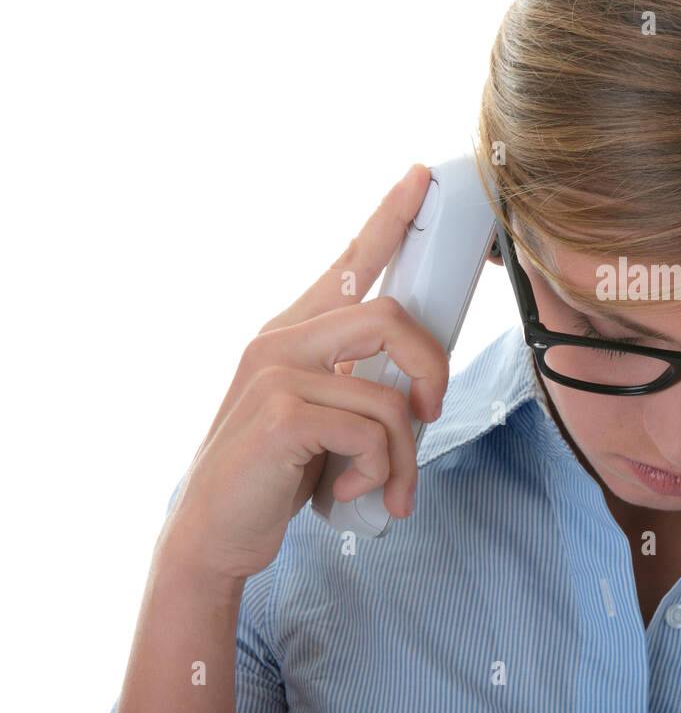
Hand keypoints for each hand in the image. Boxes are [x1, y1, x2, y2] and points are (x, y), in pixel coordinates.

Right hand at [158, 164, 448, 580]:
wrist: (216, 534)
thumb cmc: (278, 474)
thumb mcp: (322, 415)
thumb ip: (356, 381)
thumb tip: (420, 376)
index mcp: (293, 334)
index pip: (348, 262)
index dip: (389, 218)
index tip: (419, 178)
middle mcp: (280, 341)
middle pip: (390, 316)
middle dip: (432, 369)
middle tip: (432, 414)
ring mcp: (275, 373)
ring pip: (390, 394)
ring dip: (404, 454)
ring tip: (386, 485)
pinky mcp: (280, 414)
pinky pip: (372, 430)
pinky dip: (379, 471)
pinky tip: (349, 491)